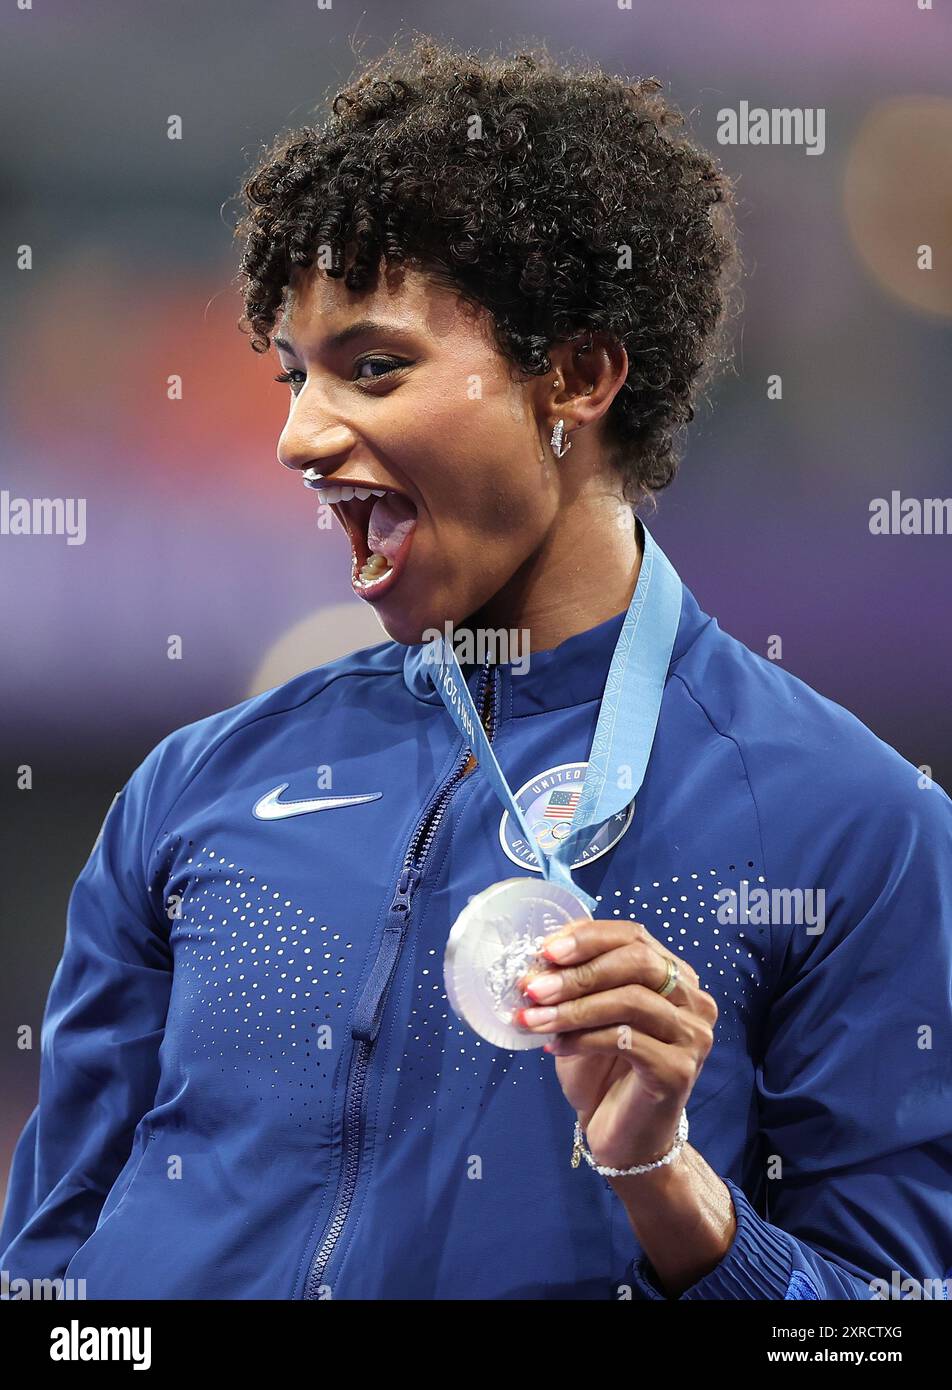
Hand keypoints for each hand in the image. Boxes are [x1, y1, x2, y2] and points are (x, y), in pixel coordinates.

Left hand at [515, 919, 717, 1170]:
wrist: (622, 1138)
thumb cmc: (602, 1072)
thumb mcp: (584, 1017)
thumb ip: (573, 984)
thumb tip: (537, 959)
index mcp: (674, 976)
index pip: (634, 936)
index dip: (588, 938)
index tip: (544, 950)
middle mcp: (694, 1001)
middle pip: (638, 962)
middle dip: (579, 972)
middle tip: (533, 987)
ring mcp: (692, 1036)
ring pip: (631, 1000)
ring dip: (573, 1007)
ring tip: (533, 1019)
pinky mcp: (680, 1070)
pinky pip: (626, 1040)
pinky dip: (582, 1039)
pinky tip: (554, 1047)